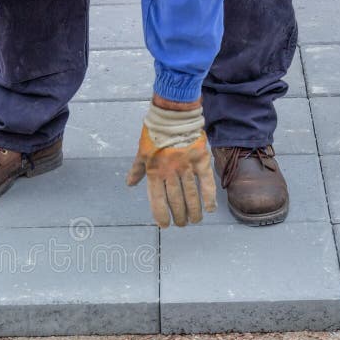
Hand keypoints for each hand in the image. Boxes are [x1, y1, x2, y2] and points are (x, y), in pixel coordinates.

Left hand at [126, 102, 216, 226]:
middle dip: (179, 215)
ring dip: (193, 210)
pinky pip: (206, 182)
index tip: (165, 225)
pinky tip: (209, 208)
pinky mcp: (200, 160)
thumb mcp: (142, 152)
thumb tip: (129, 184)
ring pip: (191, 194)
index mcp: (154, 171)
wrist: (174, 114)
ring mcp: (186, 167)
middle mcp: (170, 172)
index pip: (157, 199)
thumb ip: (137, 170)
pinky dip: (209, 196)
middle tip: (182, 224)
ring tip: (195, 220)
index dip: (161, 214)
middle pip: (176, 200)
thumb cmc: (155, 133)